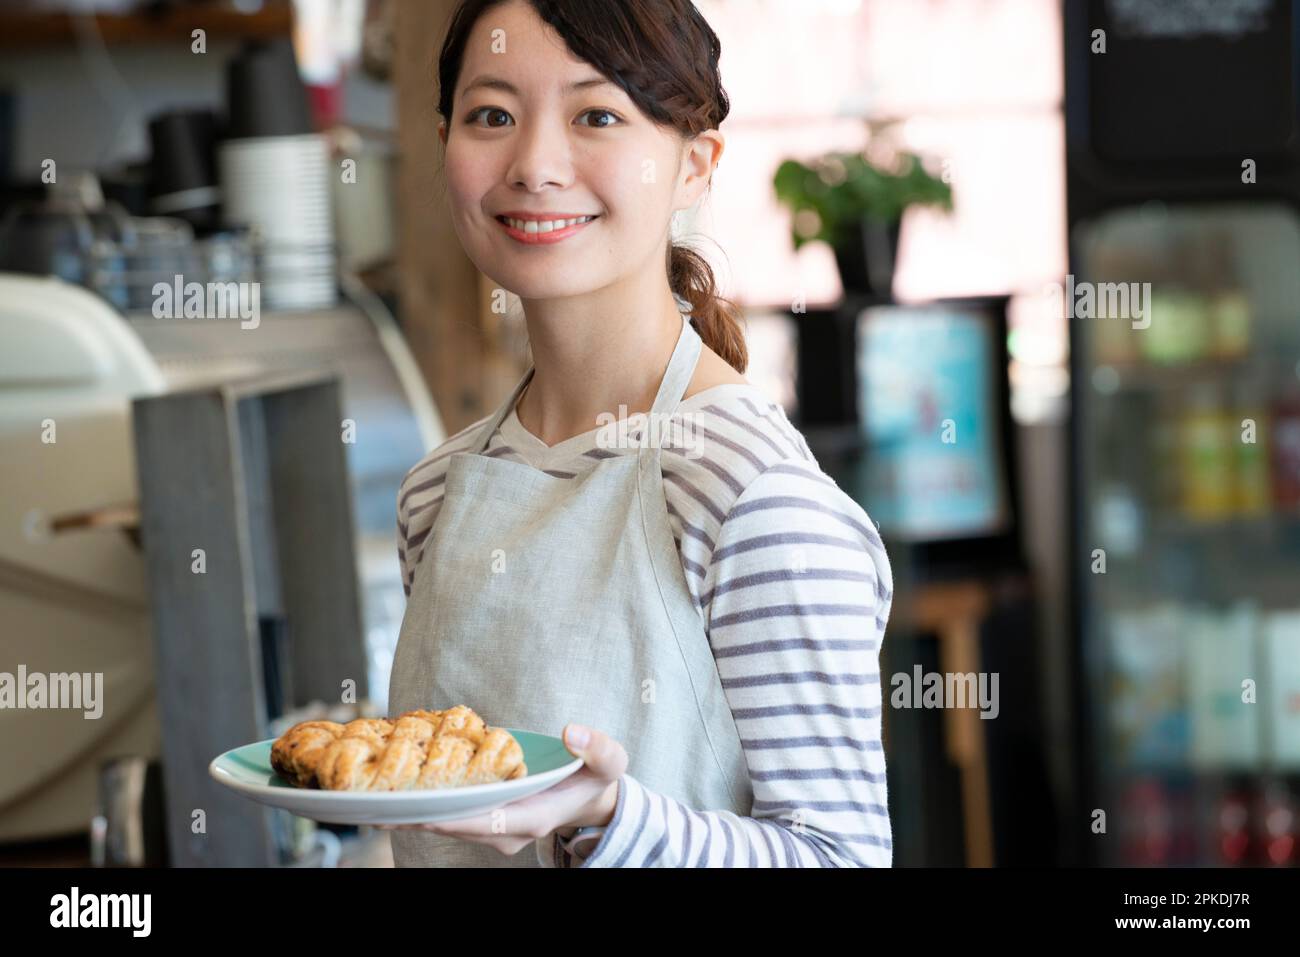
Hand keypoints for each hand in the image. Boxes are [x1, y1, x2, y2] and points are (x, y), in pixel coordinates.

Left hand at [375, 723, 626, 857]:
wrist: (592, 797)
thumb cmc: (597, 778)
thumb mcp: (610, 761)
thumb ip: (597, 747)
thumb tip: (571, 731)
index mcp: (533, 817)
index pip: (486, 821)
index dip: (452, 815)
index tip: (419, 808)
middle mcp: (509, 830)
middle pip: (457, 825)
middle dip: (419, 815)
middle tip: (377, 803)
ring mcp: (496, 828)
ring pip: (450, 823)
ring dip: (416, 812)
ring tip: (373, 799)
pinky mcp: (485, 819)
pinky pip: (452, 814)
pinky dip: (427, 804)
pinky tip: (397, 791)